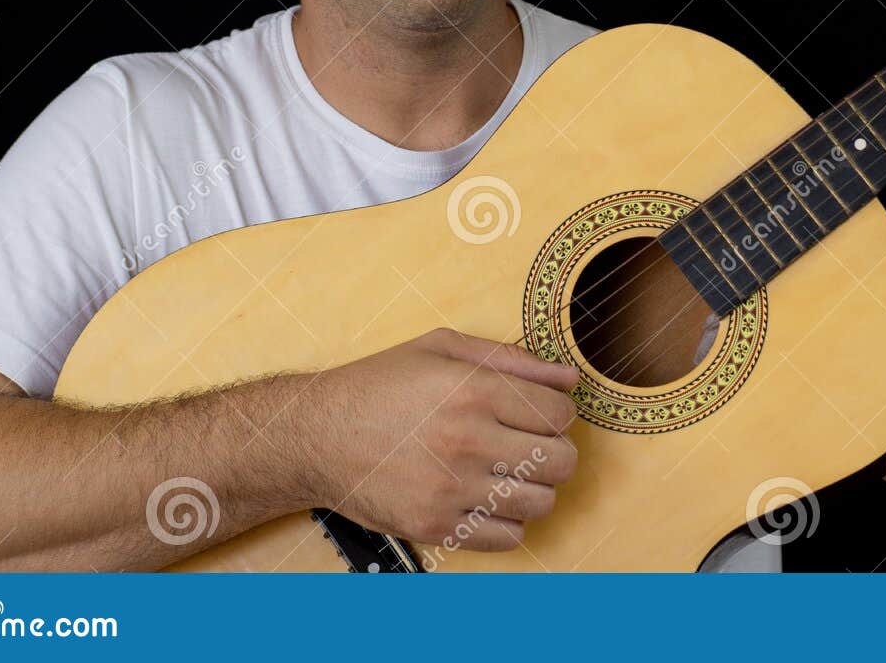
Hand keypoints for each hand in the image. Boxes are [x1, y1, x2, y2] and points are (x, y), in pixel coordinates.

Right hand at [309, 328, 578, 551]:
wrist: (316, 434)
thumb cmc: (379, 385)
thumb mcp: (442, 348)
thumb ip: (510, 358)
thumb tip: (568, 379)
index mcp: (474, 390)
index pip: (560, 414)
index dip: (559, 415)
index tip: (541, 417)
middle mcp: (467, 440)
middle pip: (560, 462)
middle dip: (555, 453)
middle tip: (530, 447)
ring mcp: (451, 488)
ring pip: (541, 502)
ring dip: (534, 488)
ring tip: (509, 474)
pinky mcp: (435, 525)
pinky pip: (508, 537)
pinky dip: (508, 521)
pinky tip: (488, 499)